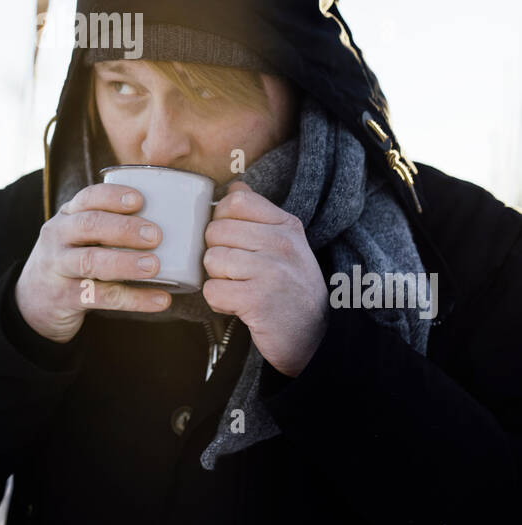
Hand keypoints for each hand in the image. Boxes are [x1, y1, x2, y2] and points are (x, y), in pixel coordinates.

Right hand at [14, 183, 171, 343]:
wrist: (32, 302)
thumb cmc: (69, 262)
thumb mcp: (77, 238)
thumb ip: (107, 227)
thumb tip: (170, 222)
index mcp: (66, 216)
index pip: (87, 197)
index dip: (113, 196)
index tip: (140, 199)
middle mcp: (57, 237)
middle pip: (89, 225)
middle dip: (124, 228)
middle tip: (156, 235)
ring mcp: (57, 267)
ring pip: (90, 261)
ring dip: (125, 262)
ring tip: (155, 266)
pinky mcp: (63, 297)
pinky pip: (100, 297)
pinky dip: (134, 299)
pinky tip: (160, 300)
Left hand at [202, 180, 328, 376]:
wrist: (314, 337)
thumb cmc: (292, 288)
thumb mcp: (285, 244)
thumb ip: (258, 215)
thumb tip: (234, 187)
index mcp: (287, 225)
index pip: (236, 201)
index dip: (222, 220)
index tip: (234, 241)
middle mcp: (282, 244)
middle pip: (216, 231)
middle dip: (217, 254)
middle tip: (237, 272)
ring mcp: (271, 271)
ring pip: (212, 260)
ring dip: (218, 279)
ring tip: (239, 287)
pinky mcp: (257, 300)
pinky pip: (213, 290)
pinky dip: (219, 301)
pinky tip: (238, 304)